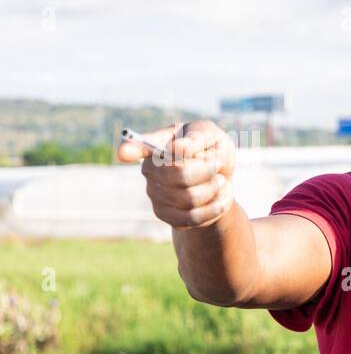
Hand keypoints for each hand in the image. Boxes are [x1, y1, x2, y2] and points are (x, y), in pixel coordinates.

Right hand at [117, 120, 236, 228]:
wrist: (220, 177)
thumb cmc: (210, 149)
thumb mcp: (209, 135)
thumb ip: (196, 137)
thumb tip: (177, 149)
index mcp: (156, 146)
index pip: (136, 147)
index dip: (130, 149)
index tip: (124, 153)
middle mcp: (149, 170)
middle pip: (180, 176)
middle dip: (207, 171)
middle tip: (217, 164)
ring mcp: (155, 194)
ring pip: (189, 199)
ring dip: (213, 189)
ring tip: (220, 181)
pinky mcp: (167, 215)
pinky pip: (192, 218)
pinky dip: (215, 209)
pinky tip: (223, 199)